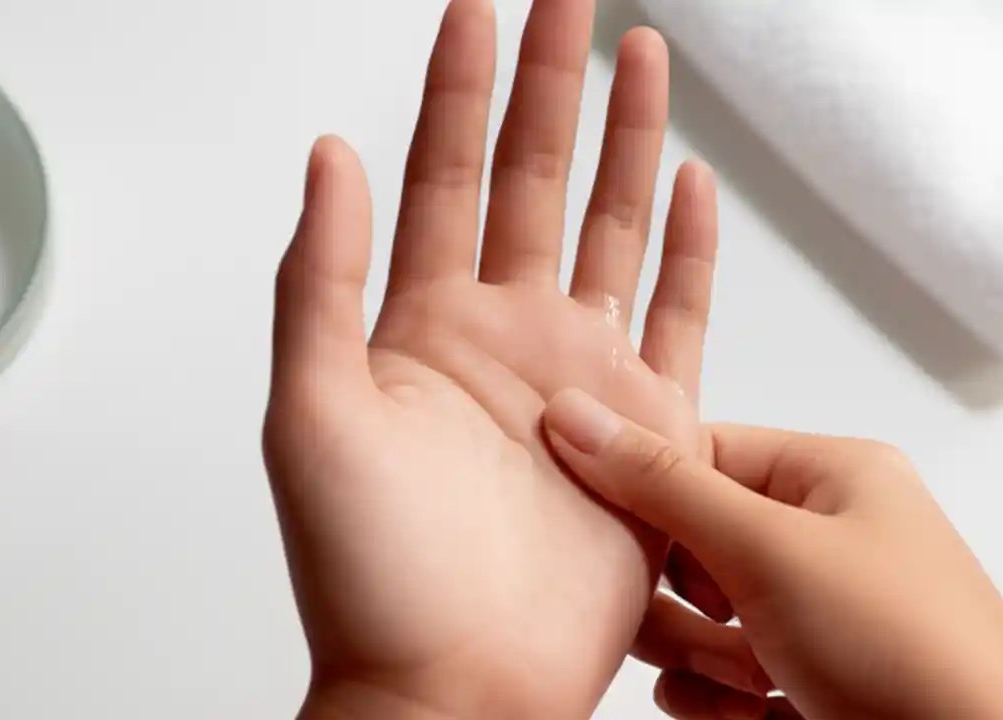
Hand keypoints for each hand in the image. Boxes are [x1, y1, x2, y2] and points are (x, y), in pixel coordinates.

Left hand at [264, 0, 739, 715]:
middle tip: (571, 1)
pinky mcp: (644, 429)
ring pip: (608, 230)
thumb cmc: (370, 576)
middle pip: (535, 180)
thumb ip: (319, 280)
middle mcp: (503, 339)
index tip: (478, 8)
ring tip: (643, 61)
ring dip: (626, 143)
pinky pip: (673, 318)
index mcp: (422, 326)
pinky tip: (689, 188)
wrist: (454, 687)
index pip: (445, 175)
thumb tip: (327, 156)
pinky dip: (685, 252)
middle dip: (553, 86)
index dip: (459, 88)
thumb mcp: (313, 412)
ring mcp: (577, 379)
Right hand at [543, 389, 1002, 719]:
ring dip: (697, 652)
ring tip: (733, 678)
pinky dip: (715, 696)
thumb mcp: (769, 550)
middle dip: (678, 593)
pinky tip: (738, 710)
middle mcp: (828, 540)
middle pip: (697, 542)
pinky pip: (725, 675)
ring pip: (705, 617)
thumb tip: (578, 416)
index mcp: (833, 478)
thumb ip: (663, 486)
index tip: (600, 517)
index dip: (648, 487)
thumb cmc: (908, 650)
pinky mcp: (811, 681)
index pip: (706, 453)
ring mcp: (820, 616)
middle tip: (672, 617)